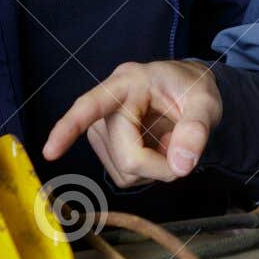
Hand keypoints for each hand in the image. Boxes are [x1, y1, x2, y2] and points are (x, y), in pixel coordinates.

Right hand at [43, 59, 221, 185]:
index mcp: (129, 82)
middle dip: (159, 165)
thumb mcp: (207, 102)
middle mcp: (107, 104)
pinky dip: (146, 172)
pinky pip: (124, 176)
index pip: (92, 104)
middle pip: (125, 155)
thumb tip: (180, 166)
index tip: (50, 151)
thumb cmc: (194, 89)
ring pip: (124, 171)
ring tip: (168, 143)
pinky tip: (155, 151)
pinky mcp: (105, 146)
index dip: (70, 127)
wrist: (187, 92)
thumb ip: (197, 130)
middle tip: (186, 154)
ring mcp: (102, 127)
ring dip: (153, 169)